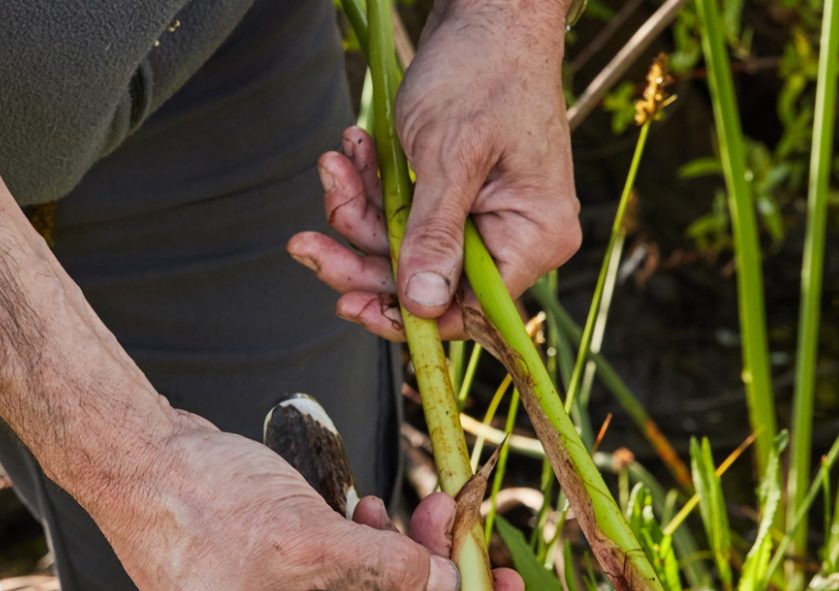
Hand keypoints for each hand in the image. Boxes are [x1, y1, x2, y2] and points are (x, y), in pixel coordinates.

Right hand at [93, 413, 520, 590]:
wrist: (136, 456)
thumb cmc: (197, 506)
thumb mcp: (308, 541)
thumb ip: (386, 570)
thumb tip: (446, 587)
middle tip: (475, 560)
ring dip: (400, 563)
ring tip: (431, 515)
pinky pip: (338, 583)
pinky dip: (365, 550)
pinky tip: (376, 512)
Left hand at [287, 1, 578, 340]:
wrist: (489, 11)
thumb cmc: (481, 71)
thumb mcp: (450, 156)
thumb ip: (434, 233)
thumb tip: (423, 306)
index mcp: (534, 237)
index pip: (467, 310)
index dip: (403, 313)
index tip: (345, 301)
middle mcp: (516, 236)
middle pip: (426, 281)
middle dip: (360, 253)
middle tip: (304, 242)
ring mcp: (486, 215)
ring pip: (405, 245)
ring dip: (359, 210)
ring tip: (333, 166)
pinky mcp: (458, 194)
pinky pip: (405, 212)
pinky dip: (372, 186)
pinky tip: (351, 153)